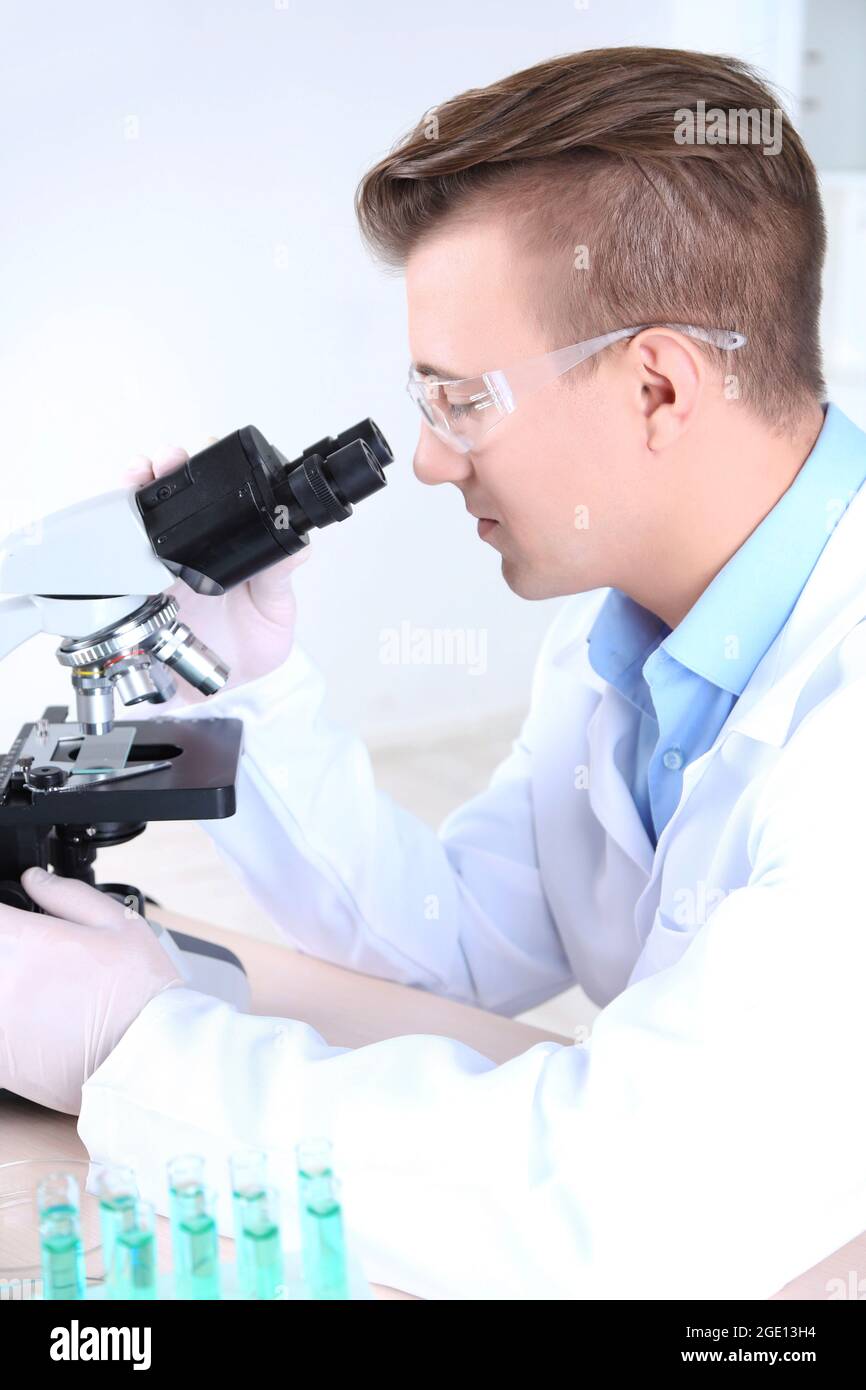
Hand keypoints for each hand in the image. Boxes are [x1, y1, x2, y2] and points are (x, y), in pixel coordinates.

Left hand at [0, 869, 182, 1113]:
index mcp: (29, 942)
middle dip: (11, 952)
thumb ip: (68, 896)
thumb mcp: (119, 925)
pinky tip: (37, 1025)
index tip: (17, 924)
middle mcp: (5, 981)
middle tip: (40, 965)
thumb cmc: (141, 991)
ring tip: (44, 997)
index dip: (7, 917)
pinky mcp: (3, 1062)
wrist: (149, 1057)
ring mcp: (0, 1023)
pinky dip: (10, 1025)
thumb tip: (34, 880)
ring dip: (10, 989)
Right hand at [124, 441, 310, 705]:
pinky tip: (120, 509)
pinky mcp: (136, 583)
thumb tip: (297, 544)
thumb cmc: (248, 647)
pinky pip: (122, 548)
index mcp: (233, 545)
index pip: (226, 492)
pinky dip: (116, 522)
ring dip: (141, 482)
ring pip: (146, 509)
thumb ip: (279, 579)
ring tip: (142, 474)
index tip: (212, 448)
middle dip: (171, 463)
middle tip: (170, 459)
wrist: (214, 690)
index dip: (217, 465)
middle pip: (179, 490)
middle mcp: (195, 546)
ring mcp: (162, 561)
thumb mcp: (274, 612)